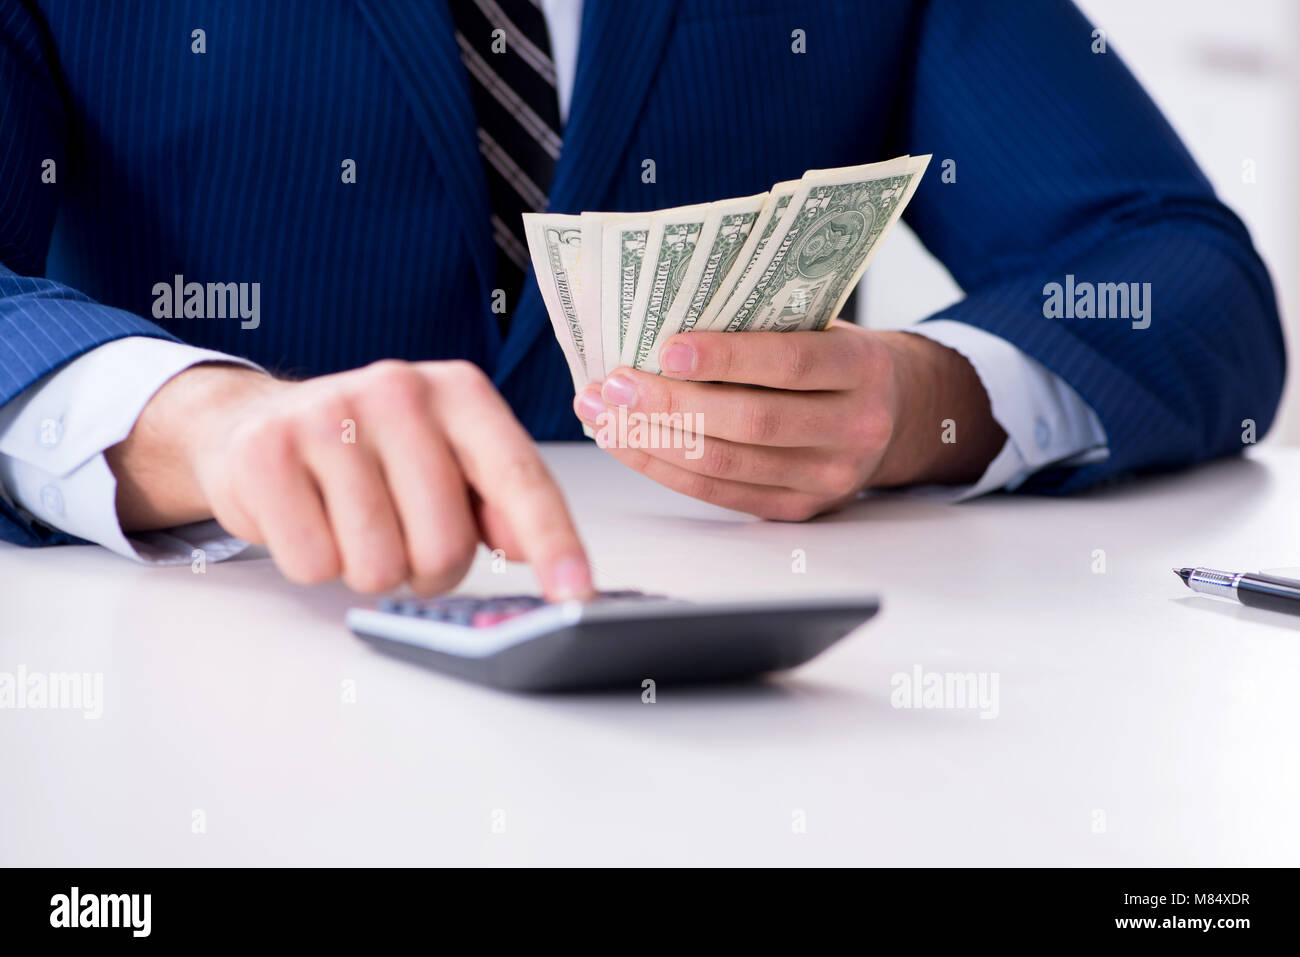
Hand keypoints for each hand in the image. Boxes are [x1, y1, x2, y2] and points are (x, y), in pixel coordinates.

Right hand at [107, 360, 593, 598]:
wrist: (261, 422)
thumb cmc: (374, 452)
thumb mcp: (449, 461)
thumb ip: (498, 502)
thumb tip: (530, 548)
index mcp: (460, 394)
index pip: (518, 477)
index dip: (553, 542)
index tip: (576, 594)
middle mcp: (398, 391)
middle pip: (445, 544)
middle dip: (428, 569)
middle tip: (404, 539)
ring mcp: (328, 416)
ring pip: (378, 565)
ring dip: (369, 569)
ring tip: (353, 524)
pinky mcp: (266, 453)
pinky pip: (313, 564)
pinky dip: (315, 563)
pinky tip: (310, 517)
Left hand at [573, 321, 1004, 519]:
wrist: (898, 414)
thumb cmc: (837, 359)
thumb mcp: (822, 328)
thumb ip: (764, 326)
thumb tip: (663, 321)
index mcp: (864, 370)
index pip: (790, 363)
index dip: (726, 357)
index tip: (666, 347)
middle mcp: (854, 430)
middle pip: (752, 422)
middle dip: (672, 403)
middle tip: (615, 383)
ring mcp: (828, 479)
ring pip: (727, 464)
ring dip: (653, 440)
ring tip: (605, 413)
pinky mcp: (798, 510)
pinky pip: (720, 494)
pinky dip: (665, 469)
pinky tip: (628, 443)